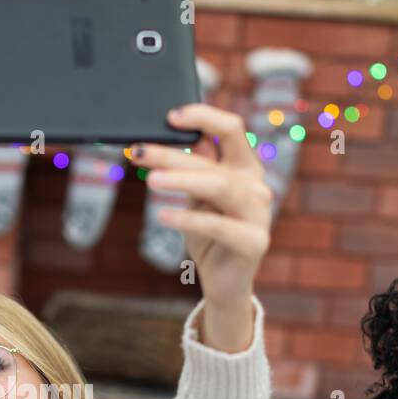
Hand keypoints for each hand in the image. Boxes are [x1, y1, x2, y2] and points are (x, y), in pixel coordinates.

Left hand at [130, 104, 272, 314]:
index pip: (230, 129)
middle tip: (139, 152)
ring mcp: (259, 214)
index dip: (203, 116)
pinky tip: (163, 216)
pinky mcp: (254, 242)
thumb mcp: (196, 196)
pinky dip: (188, 219)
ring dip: (181, 180)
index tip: (171, 116)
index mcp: (244, 168)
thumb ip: (194, 166)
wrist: (223, 282)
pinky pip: (217, 226)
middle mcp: (256, 186)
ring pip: (219, 186)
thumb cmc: (207, 235)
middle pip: (213, 161)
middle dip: (172, 154)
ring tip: (151, 180)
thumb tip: (174, 131)